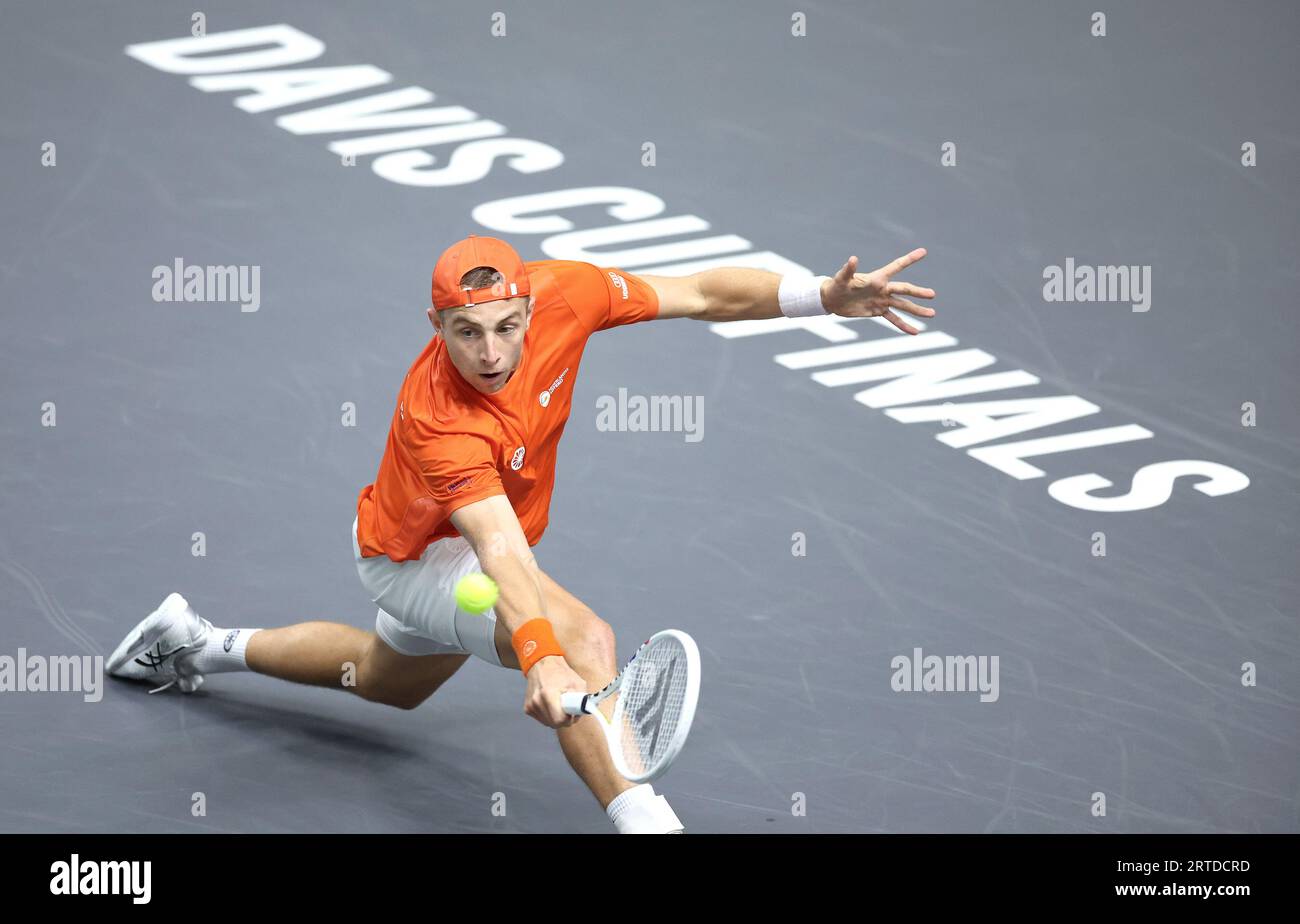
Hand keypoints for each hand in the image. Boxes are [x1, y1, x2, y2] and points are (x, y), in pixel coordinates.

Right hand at [523, 655, 585, 727]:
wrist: (542, 664)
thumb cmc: (560, 673)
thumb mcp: (577, 683)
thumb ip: (582, 699)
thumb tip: (586, 711)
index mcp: (549, 693)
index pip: (559, 720)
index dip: (569, 719)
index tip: (573, 713)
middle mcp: (537, 701)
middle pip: (554, 724)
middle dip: (564, 720)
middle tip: (569, 709)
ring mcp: (530, 705)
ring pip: (548, 724)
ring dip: (556, 718)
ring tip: (560, 705)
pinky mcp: (527, 708)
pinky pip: (543, 720)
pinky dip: (549, 716)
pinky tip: (552, 705)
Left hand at [820, 248, 936, 334]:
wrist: (832, 300)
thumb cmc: (836, 285)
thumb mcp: (841, 278)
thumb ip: (848, 270)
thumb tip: (852, 259)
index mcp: (877, 278)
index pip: (896, 266)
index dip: (909, 259)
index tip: (923, 252)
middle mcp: (883, 289)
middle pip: (904, 289)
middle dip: (918, 293)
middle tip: (932, 294)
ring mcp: (882, 301)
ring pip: (903, 306)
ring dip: (917, 310)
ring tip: (932, 314)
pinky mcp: (878, 311)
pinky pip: (894, 319)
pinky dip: (904, 325)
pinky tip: (915, 331)